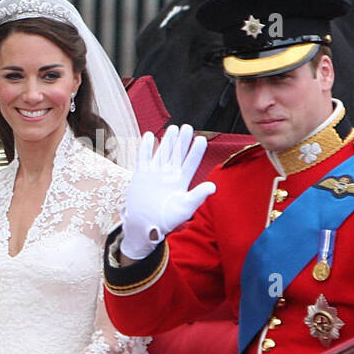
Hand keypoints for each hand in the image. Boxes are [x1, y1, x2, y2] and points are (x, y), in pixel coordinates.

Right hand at [120, 124, 215, 259]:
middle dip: (183, 141)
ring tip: (173, 128)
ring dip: (167, 140)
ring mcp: (155, 173)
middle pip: (177, 154)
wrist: (144, 226)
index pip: (191, 163)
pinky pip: (143, 157)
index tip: (201, 139)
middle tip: (188, 127)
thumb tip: (213, 186)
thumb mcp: (185, 208)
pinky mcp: (141, 174)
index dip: (196, 151)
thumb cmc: (166, 220)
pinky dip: (145, 146)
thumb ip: (198, 196)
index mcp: (181, 181)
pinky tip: (149, 135)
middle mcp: (169, 175)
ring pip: (162, 152)